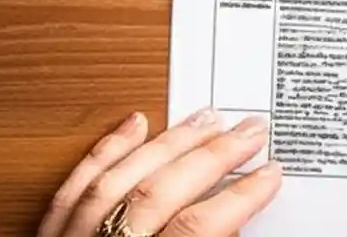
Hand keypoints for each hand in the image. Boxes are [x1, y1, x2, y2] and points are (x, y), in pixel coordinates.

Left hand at [39, 108, 281, 236]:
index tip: (270, 174)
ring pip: (121, 180)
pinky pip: (76, 187)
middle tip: (250, 132)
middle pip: (161, 193)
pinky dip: (107, 151)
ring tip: (206, 119)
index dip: (240, 197)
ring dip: (169, 143)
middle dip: (213, 156)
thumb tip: (242, 230)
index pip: (197, 230)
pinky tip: (134, 125)